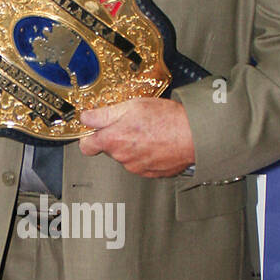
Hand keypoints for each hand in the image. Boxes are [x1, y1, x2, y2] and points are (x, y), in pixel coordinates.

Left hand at [79, 97, 195, 176]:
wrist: (192, 135)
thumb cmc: (165, 119)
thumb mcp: (130, 106)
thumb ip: (103, 114)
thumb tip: (86, 117)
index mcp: (113, 140)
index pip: (86, 146)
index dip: (89, 136)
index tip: (95, 130)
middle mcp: (122, 157)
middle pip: (109, 149)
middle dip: (116, 137)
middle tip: (132, 124)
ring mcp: (136, 167)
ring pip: (126, 156)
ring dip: (133, 146)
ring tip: (149, 132)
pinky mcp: (150, 173)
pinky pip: (141, 163)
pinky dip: (146, 154)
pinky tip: (157, 142)